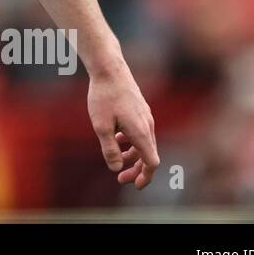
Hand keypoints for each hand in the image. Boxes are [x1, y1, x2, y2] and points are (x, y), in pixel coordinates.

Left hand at [87, 65, 159, 188]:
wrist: (109, 69)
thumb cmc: (103, 96)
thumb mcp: (101, 126)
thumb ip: (109, 149)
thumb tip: (116, 168)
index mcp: (141, 132)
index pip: (152, 162)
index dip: (146, 177)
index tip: (135, 185)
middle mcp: (148, 125)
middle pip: (148, 155)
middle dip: (136, 169)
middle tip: (121, 178)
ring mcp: (145, 116)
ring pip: (144, 143)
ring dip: (132, 155)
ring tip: (115, 157)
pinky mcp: (140, 109)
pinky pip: (140, 131)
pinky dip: (131, 140)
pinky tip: (117, 138)